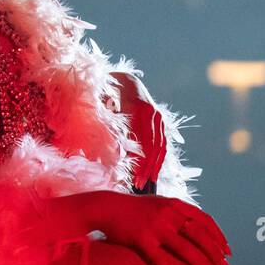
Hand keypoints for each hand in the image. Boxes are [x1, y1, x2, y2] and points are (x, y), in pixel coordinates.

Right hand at [80, 191, 230, 264]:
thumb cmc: (133, 209)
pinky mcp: (140, 239)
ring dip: (201, 263)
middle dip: (215, 253)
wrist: (106, 207)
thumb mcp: (158, 204)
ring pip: (184, 248)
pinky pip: (158, 259)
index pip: (204, 220)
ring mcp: (155, 227)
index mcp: (174, 205)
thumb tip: (194, 226)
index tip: (227, 251)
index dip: (218, 236)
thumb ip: (176, 213)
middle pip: (199, 235)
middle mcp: (168, 214)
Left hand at [111, 72, 166, 191]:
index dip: (140, 161)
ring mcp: (158, 117)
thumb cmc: (106, 95)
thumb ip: (107, 128)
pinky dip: (158, 159)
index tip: (134, 177)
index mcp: (137, 109)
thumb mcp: (102, 107)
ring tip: (147, 183)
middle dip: (147, 168)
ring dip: (154, 166)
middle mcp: (152, 113)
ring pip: (160, 146)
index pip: (143, 142)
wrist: (124, 80)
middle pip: (153, 146)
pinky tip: (154, 172)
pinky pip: (163, 143)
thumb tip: (111, 153)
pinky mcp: (160, 122)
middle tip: (139, 185)